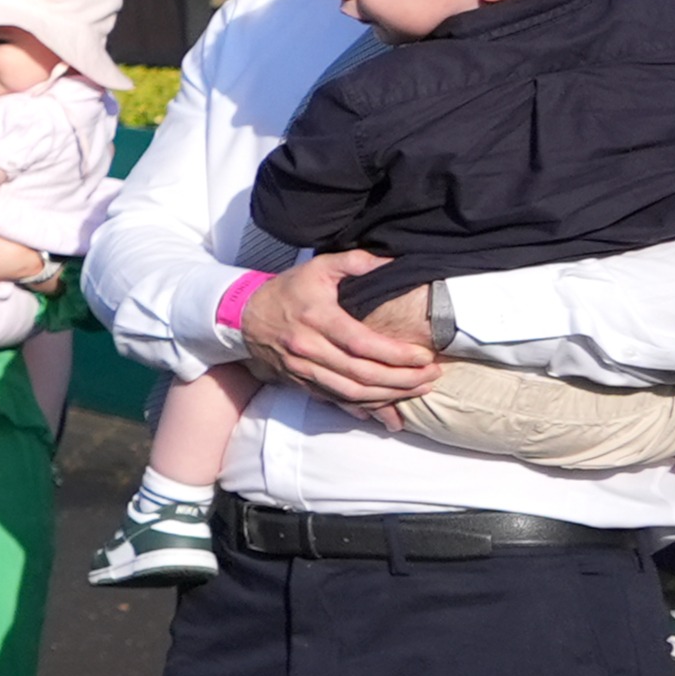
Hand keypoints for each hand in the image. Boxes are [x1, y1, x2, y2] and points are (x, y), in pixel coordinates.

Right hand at [240, 252, 441, 411]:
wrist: (242, 315)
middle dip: (402, 380)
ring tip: (418, 391)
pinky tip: (386, 413)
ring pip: (350, 393)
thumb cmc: (286, 290)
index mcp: (317, 319)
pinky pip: (334, 401)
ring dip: (389, 397)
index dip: (397, 354)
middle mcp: (309, 348)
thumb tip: (392, 262)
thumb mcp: (319, 267)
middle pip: (362, 374)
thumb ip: (356, 262)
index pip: (363, 344)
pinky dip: (362, 409)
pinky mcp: (299, 382)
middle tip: (431, 378)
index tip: (424, 357)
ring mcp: (302, 369)